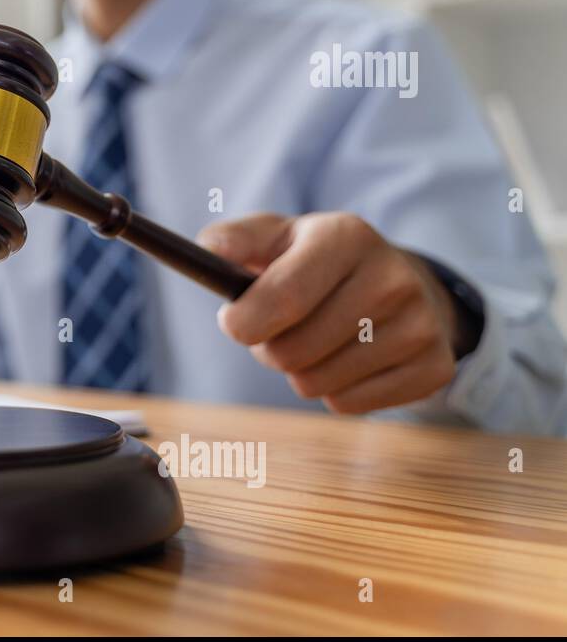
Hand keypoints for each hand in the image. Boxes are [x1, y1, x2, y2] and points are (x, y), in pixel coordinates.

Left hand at [198, 212, 467, 413]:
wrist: (400, 283)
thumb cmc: (316, 263)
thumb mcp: (278, 238)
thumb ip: (234, 240)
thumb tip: (207, 249)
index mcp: (347, 236)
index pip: (284, 297)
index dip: (244, 322)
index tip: (233, 322)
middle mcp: (392, 278)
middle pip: (292, 351)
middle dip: (269, 348)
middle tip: (279, 330)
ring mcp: (420, 325)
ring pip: (316, 383)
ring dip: (300, 371)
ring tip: (316, 341)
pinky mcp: (434, 367)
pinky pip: (348, 405)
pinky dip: (335, 391)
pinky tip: (347, 359)